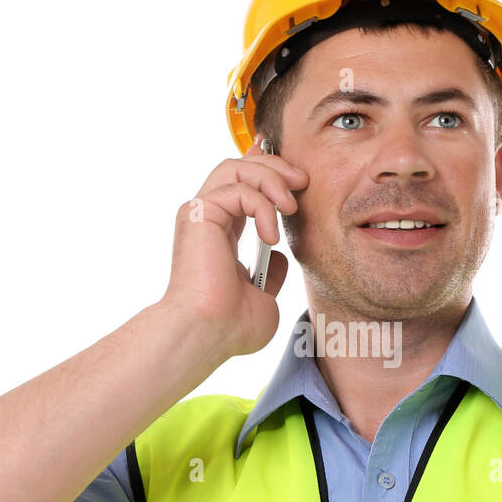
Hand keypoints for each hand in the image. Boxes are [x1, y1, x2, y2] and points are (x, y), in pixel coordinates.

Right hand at [160, 134, 308, 359]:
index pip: (239, 186)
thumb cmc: (229, 327)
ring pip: (235, 168)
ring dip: (271, 178)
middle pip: (238, 167)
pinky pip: (238, 190)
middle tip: (303, 182)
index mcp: (219, 234)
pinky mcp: (199, 214)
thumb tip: (279, 256)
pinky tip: (271, 237)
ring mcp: (200, 214)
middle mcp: (206, 219)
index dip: (265, 171)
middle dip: (275, 167)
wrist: (208, 333)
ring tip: (291, 206)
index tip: (294, 176)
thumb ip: (272, 273)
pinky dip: (263, 206)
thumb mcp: (264, 298)